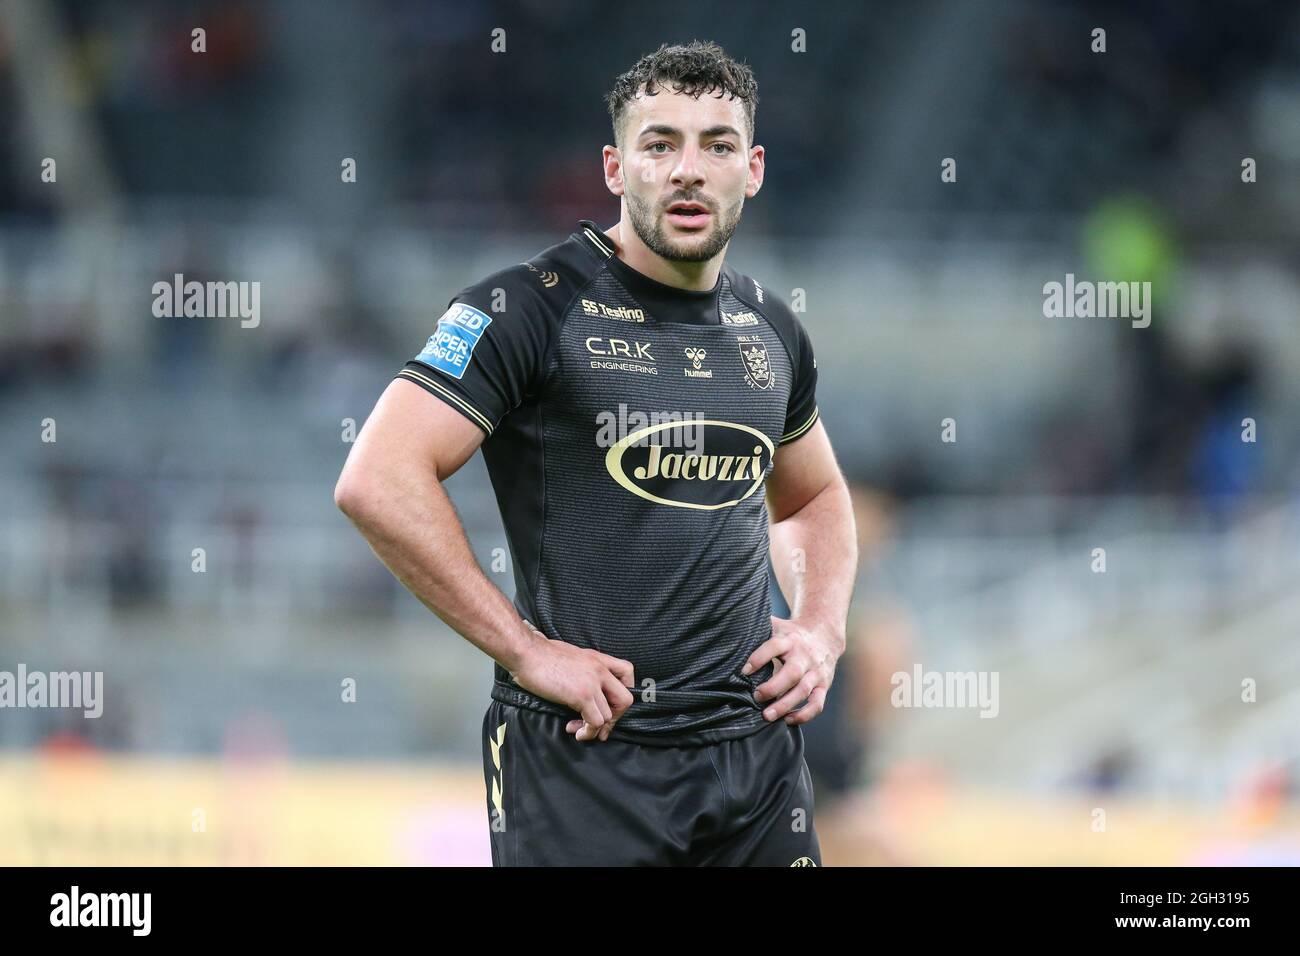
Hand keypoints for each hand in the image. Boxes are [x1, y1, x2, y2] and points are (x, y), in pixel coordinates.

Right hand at [509, 629, 634, 742]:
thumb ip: (582, 668)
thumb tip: (580, 684)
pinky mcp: (582, 695)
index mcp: (598, 658)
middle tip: (599, 726)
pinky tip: (575, 731)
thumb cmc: (540, 654)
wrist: (526, 652)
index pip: (628, 672)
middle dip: (615, 718)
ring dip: (595, 728)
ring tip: (578, 729)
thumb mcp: (570, 655)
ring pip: (609, 715)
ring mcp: (592, 683)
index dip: (622, 692)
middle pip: (626, 699)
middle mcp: (600, 670)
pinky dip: (588, 731)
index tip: (609, 705)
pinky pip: (596, 722)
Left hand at [742, 617, 843, 724]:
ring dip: (785, 705)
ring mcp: (815, 672)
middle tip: (756, 697)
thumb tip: (729, 629)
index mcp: (789, 640)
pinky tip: (787, 720)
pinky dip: (804, 715)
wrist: (824, 635)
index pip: (775, 646)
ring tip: (766, 716)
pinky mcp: (824, 685)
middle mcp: (804, 656)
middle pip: (792, 673)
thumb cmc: (791, 635)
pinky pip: (817, 704)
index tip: (744, 671)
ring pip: (803, 691)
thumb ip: (757, 629)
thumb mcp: (776, 626)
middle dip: (773, 688)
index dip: (759, 658)